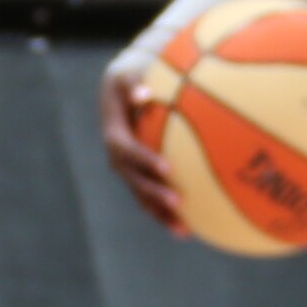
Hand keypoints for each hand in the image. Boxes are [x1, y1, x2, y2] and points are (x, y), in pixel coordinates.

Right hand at [96, 67, 185, 228]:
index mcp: (115, 135)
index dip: (145, 160)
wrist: (118, 92)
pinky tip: (191, 228)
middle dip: (155, 193)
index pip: (128, 151)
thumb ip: (134, 83)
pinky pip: (151, 198)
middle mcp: (118, 158)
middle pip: (135, 181)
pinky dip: (167, 213)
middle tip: (178, 202)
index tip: (167, 168)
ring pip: (142, 196)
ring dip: (161, 213)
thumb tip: (143, 92)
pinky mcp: (138, 177)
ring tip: (184, 230)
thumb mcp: (126, 75)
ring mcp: (127, 171)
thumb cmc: (129, 80)